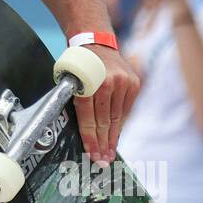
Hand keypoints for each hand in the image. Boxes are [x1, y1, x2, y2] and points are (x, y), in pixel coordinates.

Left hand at [72, 46, 139, 165]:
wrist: (95, 41)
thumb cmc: (78, 64)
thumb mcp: (70, 80)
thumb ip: (77, 103)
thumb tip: (85, 134)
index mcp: (87, 83)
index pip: (88, 118)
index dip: (89, 139)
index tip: (91, 155)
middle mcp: (107, 82)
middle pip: (103, 121)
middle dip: (102, 144)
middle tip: (102, 161)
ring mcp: (123, 82)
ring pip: (116, 118)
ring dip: (112, 138)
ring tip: (109, 154)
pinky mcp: (133, 83)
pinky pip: (126, 110)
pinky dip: (120, 124)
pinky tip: (116, 137)